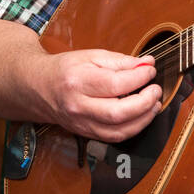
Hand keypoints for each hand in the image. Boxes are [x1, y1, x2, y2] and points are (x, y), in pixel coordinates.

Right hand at [35, 49, 161, 142]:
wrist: (38, 88)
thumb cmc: (65, 69)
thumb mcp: (90, 56)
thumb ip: (121, 61)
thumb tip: (147, 64)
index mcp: (77, 81)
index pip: (116, 83)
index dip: (140, 77)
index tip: (150, 70)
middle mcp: (78, 106)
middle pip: (118, 113)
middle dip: (145, 102)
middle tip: (155, 90)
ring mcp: (81, 123)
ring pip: (119, 131)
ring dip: (143, 119)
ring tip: (153, 104)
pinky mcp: (86, 134)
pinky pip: (114, 137)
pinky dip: (133, 128)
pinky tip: (141, 115)